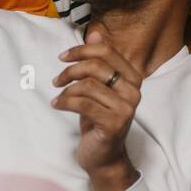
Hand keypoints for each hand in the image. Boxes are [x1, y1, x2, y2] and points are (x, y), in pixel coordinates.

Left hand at [51, 29, 141, 188]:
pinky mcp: (114, 124)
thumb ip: (98, 61)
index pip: (107, 51)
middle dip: (70, 70)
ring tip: (57, 95)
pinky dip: (65, 102)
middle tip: (56, 79)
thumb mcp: (97, 88)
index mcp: (133, 77)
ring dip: (66, 89)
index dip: (81, 50)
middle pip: (96, 66)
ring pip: (87, 85)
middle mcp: (134, 91)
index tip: (62, 57)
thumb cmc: (99, 120)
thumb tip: (95, 33)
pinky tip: (57, 105)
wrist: (104, 157)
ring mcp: (126, 108)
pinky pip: (83, 104)